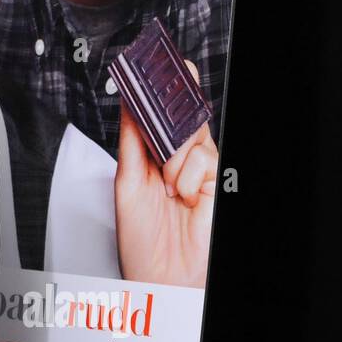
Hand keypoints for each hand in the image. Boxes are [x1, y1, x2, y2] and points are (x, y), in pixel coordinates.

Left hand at [115, 59, 217, 287]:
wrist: (162, 279)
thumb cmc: (141, 243)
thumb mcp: (126, 183)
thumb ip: (131, 140)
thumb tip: (128, 103)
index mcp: (150, 159)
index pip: (157, 116)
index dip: (159, 90)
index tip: (155, 62)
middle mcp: (174, 162)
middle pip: (180, 119)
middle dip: (172, 113)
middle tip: (163, 112)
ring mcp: (196, 172)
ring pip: (194, 136)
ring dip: (176, 156)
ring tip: (167, 185)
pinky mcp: (215, 183)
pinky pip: (206, 158)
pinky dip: (191, 175)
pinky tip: (183, 195)